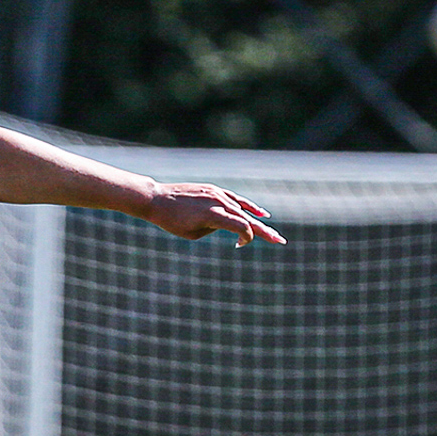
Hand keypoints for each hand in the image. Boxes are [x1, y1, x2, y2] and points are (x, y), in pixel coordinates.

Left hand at [145, 182, 286, 246]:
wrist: (156, 199)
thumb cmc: (171, 221)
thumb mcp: (192, 233)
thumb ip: (213, 228)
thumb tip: (225, 223)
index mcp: (214, 215)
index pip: (241, 227)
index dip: (246, 238)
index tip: (238, 245)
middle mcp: (218, 202)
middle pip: (247, 218)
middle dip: (263, 231)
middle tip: (279, 240)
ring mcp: (217, 193)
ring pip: (242, 207)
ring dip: (257, 219)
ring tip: (270, 228)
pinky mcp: (213, 189)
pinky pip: (235, 198)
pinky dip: (247, 205)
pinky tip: (259, 212)